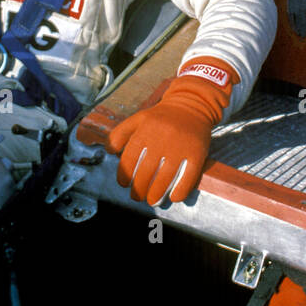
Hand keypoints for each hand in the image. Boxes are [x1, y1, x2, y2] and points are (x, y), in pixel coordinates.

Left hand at [107, 58, 237, 203]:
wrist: (192, 105)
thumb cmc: (161, 117)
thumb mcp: (138, 119)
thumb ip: (120, 133)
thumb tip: (109, 151)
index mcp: (145, 130)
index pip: (130, 158)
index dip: (124, 174)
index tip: (124, 184)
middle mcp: (162, 138)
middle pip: (147, 171)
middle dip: (139, 189)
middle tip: (137, 196)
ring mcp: (180, 146)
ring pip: (166, 177)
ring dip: (157, 193)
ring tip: (152, 200)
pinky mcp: (197, 152)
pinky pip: (189, 176)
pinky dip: (181, 190)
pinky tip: (174, 198)